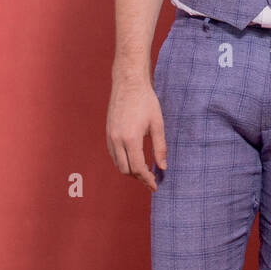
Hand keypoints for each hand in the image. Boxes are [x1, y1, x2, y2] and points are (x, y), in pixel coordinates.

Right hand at [106, 71, 164, 190]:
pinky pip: (113, 155)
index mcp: (131, 139)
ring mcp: (110, 137)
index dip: (147, 180)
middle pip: (126, 170)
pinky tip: (133, 159)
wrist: (129, 84)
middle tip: (151, 180)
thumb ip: (160, 147)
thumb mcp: (158, 124)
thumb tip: (163, 167)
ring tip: (144, 172)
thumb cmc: (146, 102)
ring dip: (130, 171)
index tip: (155, 186)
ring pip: (118, 164)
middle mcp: (117, 140)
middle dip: (139, 178)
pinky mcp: (108, 133)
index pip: (138, 168)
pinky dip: (123, 161)